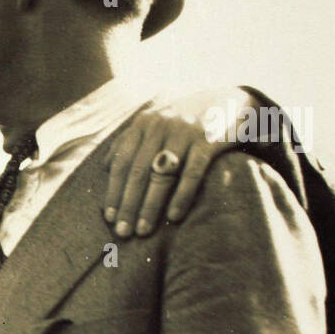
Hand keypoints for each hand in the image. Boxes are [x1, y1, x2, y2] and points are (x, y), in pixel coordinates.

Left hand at [105, 87, 255, 237]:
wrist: (229, 101)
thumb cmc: (183, 121)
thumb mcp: (154, 123)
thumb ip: (128, 141)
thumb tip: (105, 167)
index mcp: (143, 124)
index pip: (122, 163)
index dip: (114, 191)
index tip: (109, 218)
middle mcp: (161, 126)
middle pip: (139, 172)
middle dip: (129, 205)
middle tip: (123, 232)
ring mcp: (185, 132)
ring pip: (162, 174)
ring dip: (150, 206)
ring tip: (143, 230)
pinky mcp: (209, 140)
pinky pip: (192, 173)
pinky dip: (181, 196)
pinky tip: (173, 217)